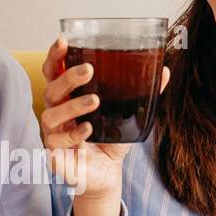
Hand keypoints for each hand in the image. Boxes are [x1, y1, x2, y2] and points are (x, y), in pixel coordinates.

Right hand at [40, 36, 169, 215]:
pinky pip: (57, 143)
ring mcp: (53, 135)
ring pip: (51, 115)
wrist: (108, 174)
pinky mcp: (56, 156)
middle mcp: (56, 113)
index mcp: (68, 97)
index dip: (55, 56)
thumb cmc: (110, 140)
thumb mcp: (129, 115)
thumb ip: (143, 94)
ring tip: (95, 102)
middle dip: (67, 77)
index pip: (54, 72)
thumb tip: (164, 71)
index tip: (63, 41)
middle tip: (88, 70)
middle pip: (51, 89)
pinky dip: (73, 135)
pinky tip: (88, 130)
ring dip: (73, 106)